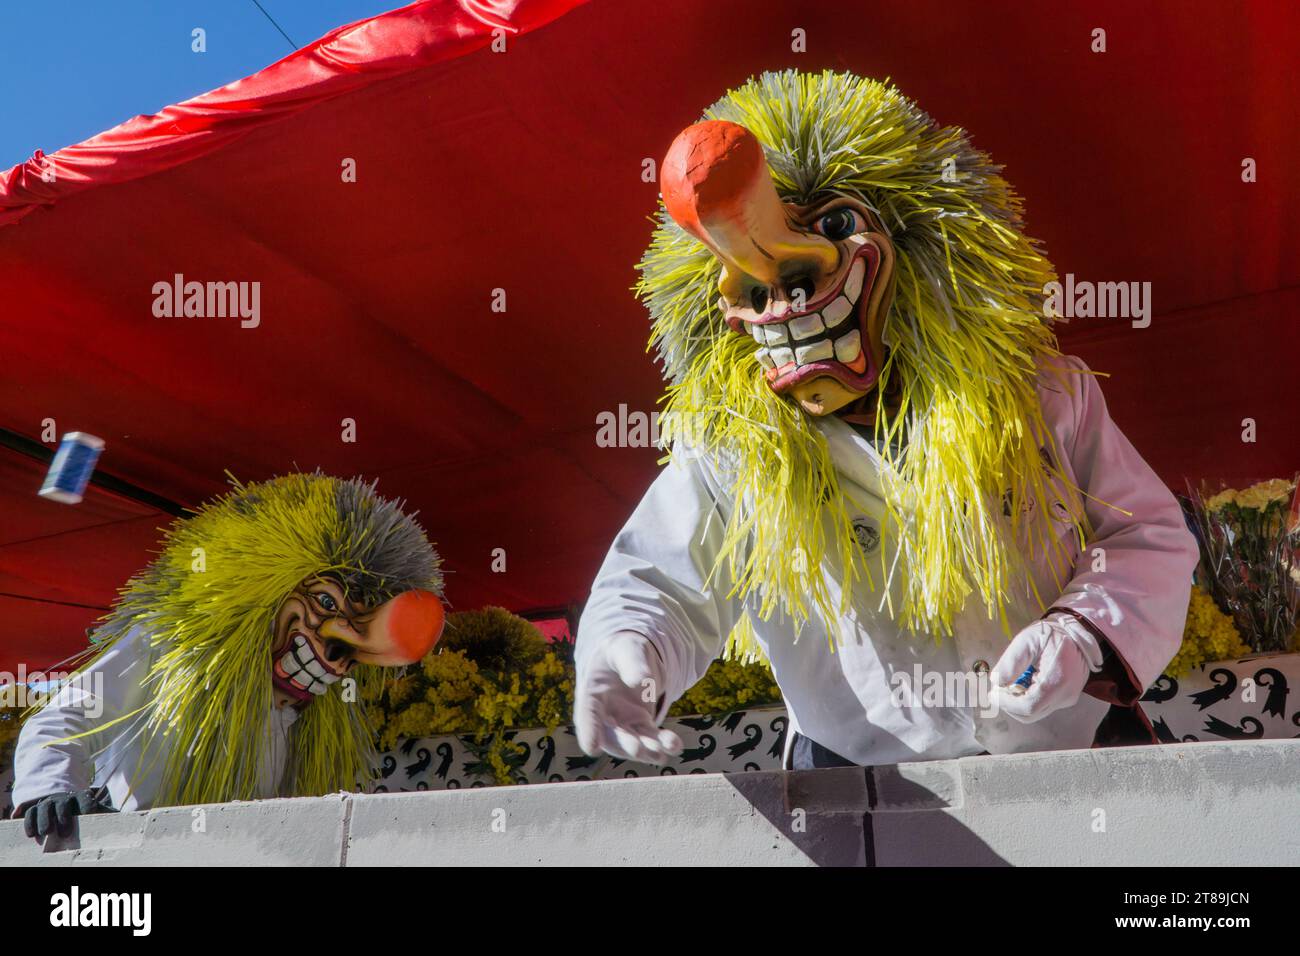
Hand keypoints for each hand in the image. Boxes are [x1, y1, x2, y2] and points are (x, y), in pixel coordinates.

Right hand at [20, 789, 114, 839]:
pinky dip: (29, 823)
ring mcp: (48, 803)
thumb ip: (108, 813)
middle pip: (62, 803)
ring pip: (44, 807)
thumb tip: (128, 818)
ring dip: (44, 820)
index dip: (87, 805)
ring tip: (46, 833)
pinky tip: (32, 835)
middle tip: (65, 833)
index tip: (89, 814)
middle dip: (63, 816)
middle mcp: (63, 798)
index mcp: (80, 798)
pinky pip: (30, 813)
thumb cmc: (84, 813)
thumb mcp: (98, 812)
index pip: (84, 798)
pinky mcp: (35, 810)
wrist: (63, 805)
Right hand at [575, 632, 682, 764]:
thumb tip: (642, 681)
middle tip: (636, 749)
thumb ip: (632, 662)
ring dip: (647, 750)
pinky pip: (652, 739)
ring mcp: (624, 725)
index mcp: (591, 695)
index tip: (592, 748)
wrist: (634, 658)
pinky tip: (675, 745)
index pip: (587, 715)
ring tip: (662, 750)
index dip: (589, 731)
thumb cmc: (623, 651)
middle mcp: (604, 716)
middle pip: (612, 736)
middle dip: (624, 745)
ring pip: (634, 743)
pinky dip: (664, 744)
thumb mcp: (626, 649)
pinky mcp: (642, 726)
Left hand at [990, 614, 1102, 723]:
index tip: (993, 693)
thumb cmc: (1051, 634)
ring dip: (1017, 702)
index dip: (1007, 703)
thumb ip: (1011, 661)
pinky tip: (1024, 682)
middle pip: (1031, 713)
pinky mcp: (1066, 698)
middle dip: (1010, 704)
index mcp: (1059, 679)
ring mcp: (1068, 698)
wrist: (1074, 633)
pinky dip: (1027, 699)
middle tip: (998, 688)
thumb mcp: (1027, 639)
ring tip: (1011, 682)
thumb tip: (997, 682)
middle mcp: (1066, 694)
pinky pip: (1041, 706)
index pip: (1029, 705)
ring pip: (1035, 712)